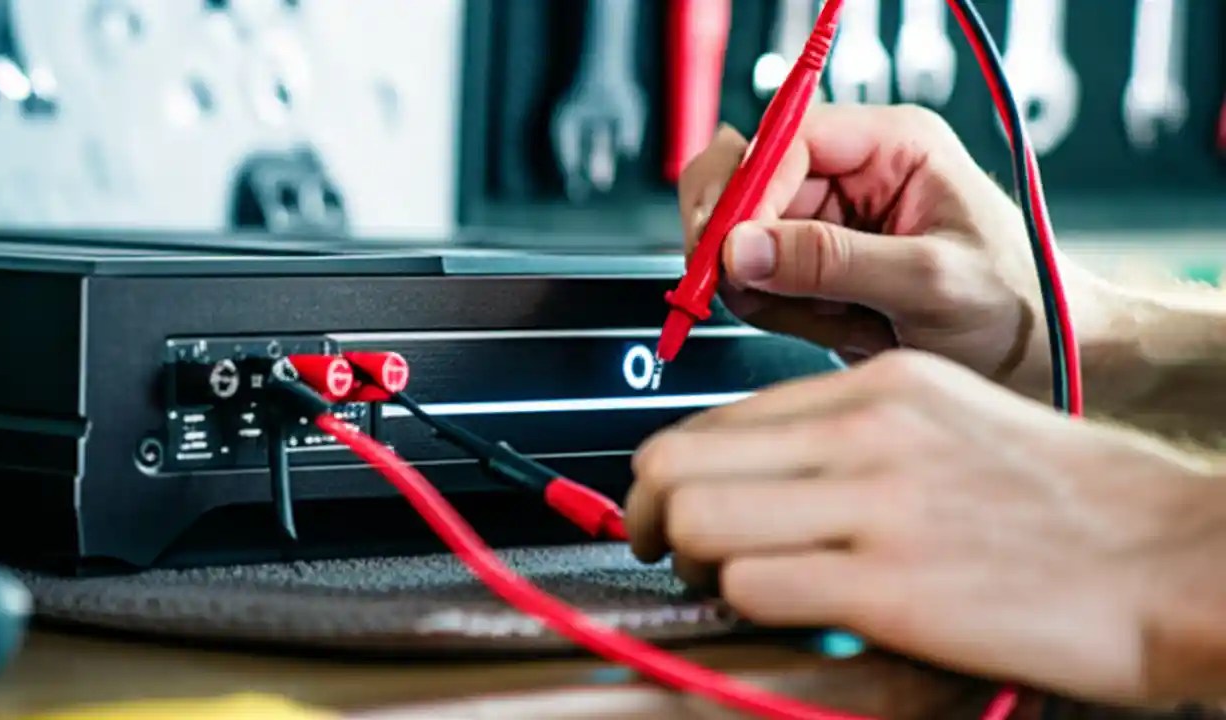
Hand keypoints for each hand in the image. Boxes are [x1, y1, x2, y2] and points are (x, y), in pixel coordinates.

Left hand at [625, 350, 1225, 703]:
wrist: (1177, 558)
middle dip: (645, 515)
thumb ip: (856, 439)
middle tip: (659, 550)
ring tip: (720, 587)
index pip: (713, 419)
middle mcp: (862, 432)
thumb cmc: (1075, 504)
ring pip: (691, 518)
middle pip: (675, 461)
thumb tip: (768, 474)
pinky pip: (749, 587)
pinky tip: (775, 617)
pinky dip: (738, 608)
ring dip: (686, 564)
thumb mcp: (955, 426)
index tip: (667, 506)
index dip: (669, 472)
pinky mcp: (889, 586)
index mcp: (878, 388)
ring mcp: (873, 505)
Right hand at [680, 104, 1118, 395]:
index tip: (726, 245)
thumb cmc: (1020, 308)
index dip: (747, 188)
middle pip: (746, 175)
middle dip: (730, 231)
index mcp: (893, 145)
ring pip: (741, 232)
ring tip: (820, 317)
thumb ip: (834, 263)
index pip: (787, 138)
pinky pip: (757, 277)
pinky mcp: (816, 267)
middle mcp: (854, 174)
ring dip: (758, 280)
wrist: (1043, 365)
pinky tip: (824, 326)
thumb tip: (742, 248)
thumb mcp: (930, 282)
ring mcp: (830, 222)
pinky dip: (771, 307)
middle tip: (723, 279)